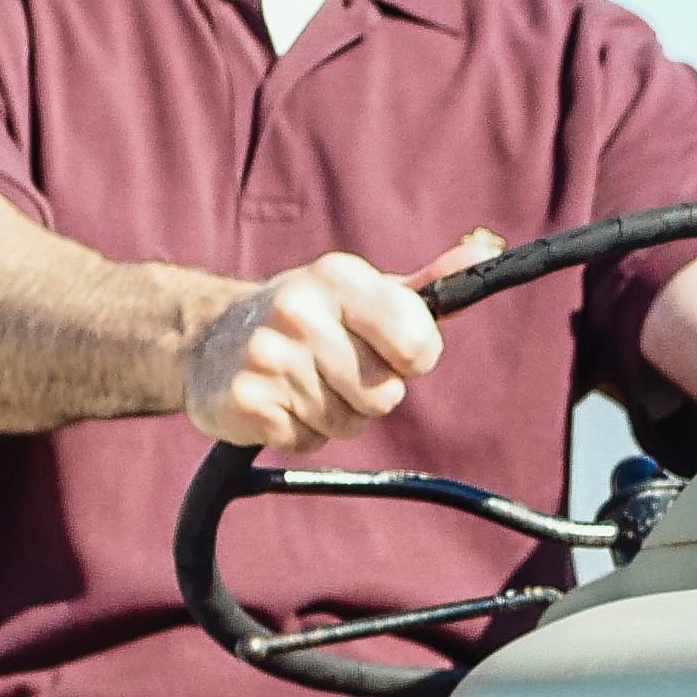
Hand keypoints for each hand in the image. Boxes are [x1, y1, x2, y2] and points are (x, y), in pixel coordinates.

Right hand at [184, 231, 499, 448]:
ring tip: (304, 384)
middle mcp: (300, 309)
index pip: (418, 343)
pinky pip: (305, 441)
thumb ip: (429, 284)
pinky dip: (298, 432)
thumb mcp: (365, 292)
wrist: (208, 338)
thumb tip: (487, 254)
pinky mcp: (244, 398)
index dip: (412, 360)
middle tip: (335, 369)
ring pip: (346, 424)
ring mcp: (268, 354)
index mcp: (339, 277)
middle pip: (385, 395)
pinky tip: (279, 402)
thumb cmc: (310, 317)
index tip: (390, 351)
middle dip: (368, 394)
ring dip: (332, 415)